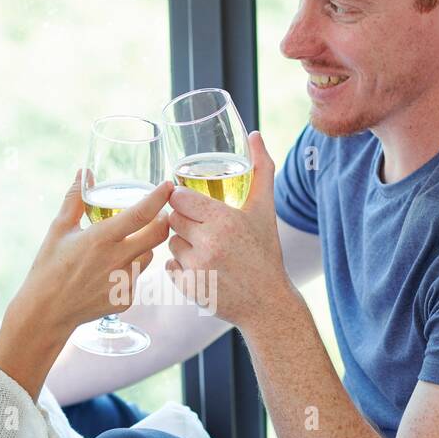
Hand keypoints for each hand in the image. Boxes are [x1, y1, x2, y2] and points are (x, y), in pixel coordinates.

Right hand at [15, 172, 173, 332]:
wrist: (46, 312)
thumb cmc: (48, 268)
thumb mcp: (58, 229)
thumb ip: (75, 200)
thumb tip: (84, 173)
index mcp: (100, 239)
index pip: (140, 214)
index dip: (158, 198)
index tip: (168, 186)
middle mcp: (117, 260)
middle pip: (158, 236)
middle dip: (163, 221)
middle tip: (158, 215)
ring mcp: (124, 282)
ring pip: (149, 256)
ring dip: (143, 246)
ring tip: (123, 246)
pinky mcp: (126, 299)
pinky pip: (137, 277)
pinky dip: (130, 269)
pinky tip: (109, 272)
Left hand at [165, 132, 291, 327]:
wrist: (268, 302)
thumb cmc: (266, 252)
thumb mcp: (264, 209)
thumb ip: (260, 169)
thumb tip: (256, 135)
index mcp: (223, 220)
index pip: (180, 197)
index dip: (184, 199)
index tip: (193, 203)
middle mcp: (208, 243)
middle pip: (173, 219)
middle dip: (185, 222)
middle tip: (202, 227)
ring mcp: (197, 268)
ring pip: (170, 243)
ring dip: (182, 244)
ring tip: (204, 249)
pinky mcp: (189, 289)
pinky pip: (169, 267)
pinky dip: (181, 267)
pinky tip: (201, 268)